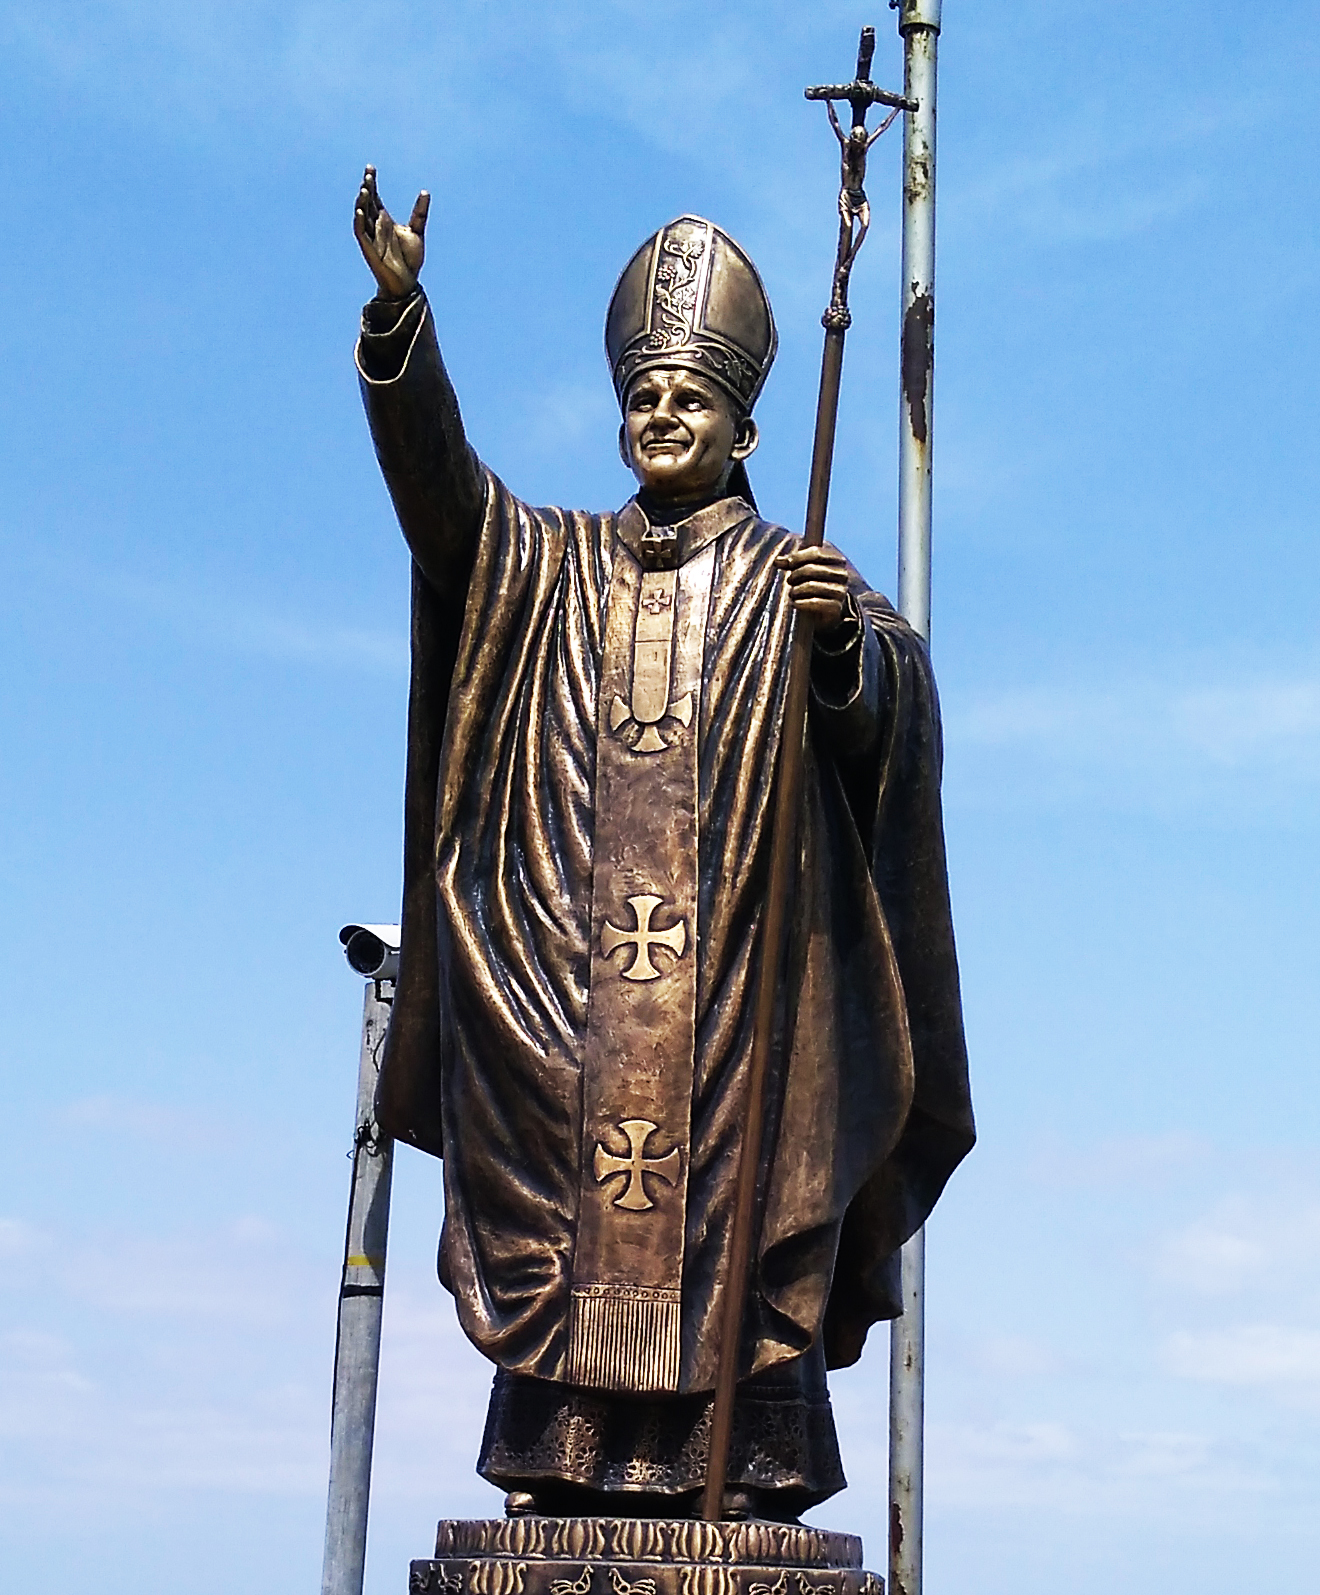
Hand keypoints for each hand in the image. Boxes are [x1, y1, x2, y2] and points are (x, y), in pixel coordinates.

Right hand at [354, 166, 429, 298]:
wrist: (407, 282)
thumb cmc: (410, 259)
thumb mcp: (417, 231)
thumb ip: (419, 212)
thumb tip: (425, 192)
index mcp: (385, 220)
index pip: (375, 197)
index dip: (372, 182)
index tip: (370, 168)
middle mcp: (376, 226)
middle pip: (368, 203)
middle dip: (367, 188)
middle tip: (368, 175)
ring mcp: (371, 237)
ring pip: (362, 215)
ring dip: (362, 203)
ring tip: (365, 189)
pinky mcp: (369, 249)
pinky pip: (361, 233)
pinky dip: (359, 221)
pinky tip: (360, 210)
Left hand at [775, 542, 851, 632]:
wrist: (821, 614)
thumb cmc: (811, 586)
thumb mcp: (802, 570)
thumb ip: (791, 562)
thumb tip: (778, 561)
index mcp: (836, 559)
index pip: (816, 552)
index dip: (797, 557)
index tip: (784, 563)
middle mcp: (842, 574)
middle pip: (812, 568)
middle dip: (795, 574)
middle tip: (789, 581)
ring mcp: (840, 591)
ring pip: (812, 585)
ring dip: (796, 590)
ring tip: (792, 593)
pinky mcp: (836, 607)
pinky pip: (815, 602)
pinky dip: (801, 603)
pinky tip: (795, 603)